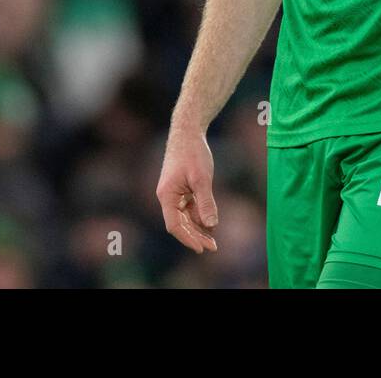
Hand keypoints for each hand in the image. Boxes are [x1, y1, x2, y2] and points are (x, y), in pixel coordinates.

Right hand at [155, 126, 218, 252]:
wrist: (188, 132)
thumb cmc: (193, 152)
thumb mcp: (202, 178)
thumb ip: (205, 202)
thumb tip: (210, 225)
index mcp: (167, 195)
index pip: (175, 225)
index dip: (188, 238)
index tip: (202, 248)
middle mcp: (167, 197)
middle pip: (180, 224)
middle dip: (195, 236)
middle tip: (213, 247)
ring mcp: (174, 194)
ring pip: (185, 217)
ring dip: (198, 228)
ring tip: (213, 240)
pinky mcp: (181, 190)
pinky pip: (189, 208)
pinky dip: (198, 217)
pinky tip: (210, 224)